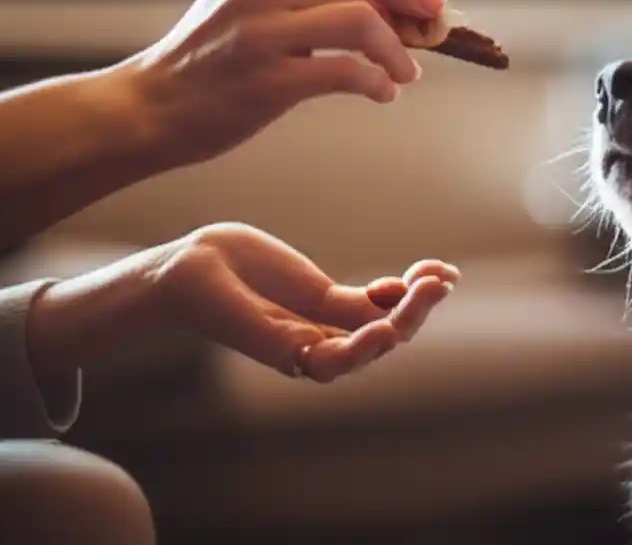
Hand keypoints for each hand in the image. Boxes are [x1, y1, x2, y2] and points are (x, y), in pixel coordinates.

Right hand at [28, 223, 459, 383]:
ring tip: (444, 275)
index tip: (385, 325)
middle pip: (375, 339)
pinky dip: (401, 287)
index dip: (366, 346)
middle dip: (409, 314)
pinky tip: (424, 272)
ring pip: (384, 317)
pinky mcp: (331, 298)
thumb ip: (268, 336)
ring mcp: (327, 321)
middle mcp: (316, 345)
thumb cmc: (199, 294)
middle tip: (435, 285)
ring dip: (416, 298)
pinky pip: (375, 297)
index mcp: (291, 355)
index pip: (340, 360)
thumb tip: (304, 359)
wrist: (187, 270)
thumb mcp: (231, 312)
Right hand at [124, 0, 445, 164]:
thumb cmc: (212, 64)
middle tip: (425, 46)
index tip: (430, 5)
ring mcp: (258, 30)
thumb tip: (393, 10)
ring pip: (361, 21)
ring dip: (397, 52)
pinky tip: (382, 93)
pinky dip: (377, 81)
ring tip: (404, 74)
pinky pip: (346, 70)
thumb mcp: (249, 7)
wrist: (149, 108)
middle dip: (407, 18)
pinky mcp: (265, 78)